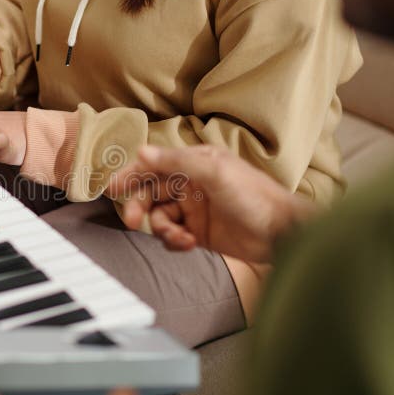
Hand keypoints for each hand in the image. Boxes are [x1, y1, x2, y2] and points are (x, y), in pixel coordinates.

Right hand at [110, 145, 314, 263]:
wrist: (281, 233)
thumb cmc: (254, 197)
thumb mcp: (215, 173)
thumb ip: (177, 162)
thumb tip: (142, 151)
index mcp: (194, 163)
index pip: (153, 164)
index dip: (130, 174)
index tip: (112, 188)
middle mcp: (191, 184)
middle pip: (150, 193)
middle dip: (139, 207)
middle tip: (133, 221)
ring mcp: (194, 209)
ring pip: (159, 217)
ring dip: (162, 229)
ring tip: (180, 238)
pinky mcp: (198, 232)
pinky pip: (172, 235)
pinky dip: (175, 241)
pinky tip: (189, 243)